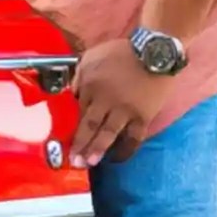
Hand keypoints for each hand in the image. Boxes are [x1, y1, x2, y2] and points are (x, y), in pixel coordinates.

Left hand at [69, 38, 174, 167]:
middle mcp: (105, 99)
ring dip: (97, 150)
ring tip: (89, 163)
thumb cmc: (120, 53)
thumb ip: (78, 76)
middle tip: (73, 161)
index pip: (76, 110)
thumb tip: (70, 94)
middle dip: (79, 145)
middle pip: (88, 126)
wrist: (154, 52)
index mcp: (90, 85)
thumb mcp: (90, 57)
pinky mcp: (143, 116)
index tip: (62, 139)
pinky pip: (133, 138)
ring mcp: (124, 110)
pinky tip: (118, 158)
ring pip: (107, 134)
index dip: (69, 126)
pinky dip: (125, 150)